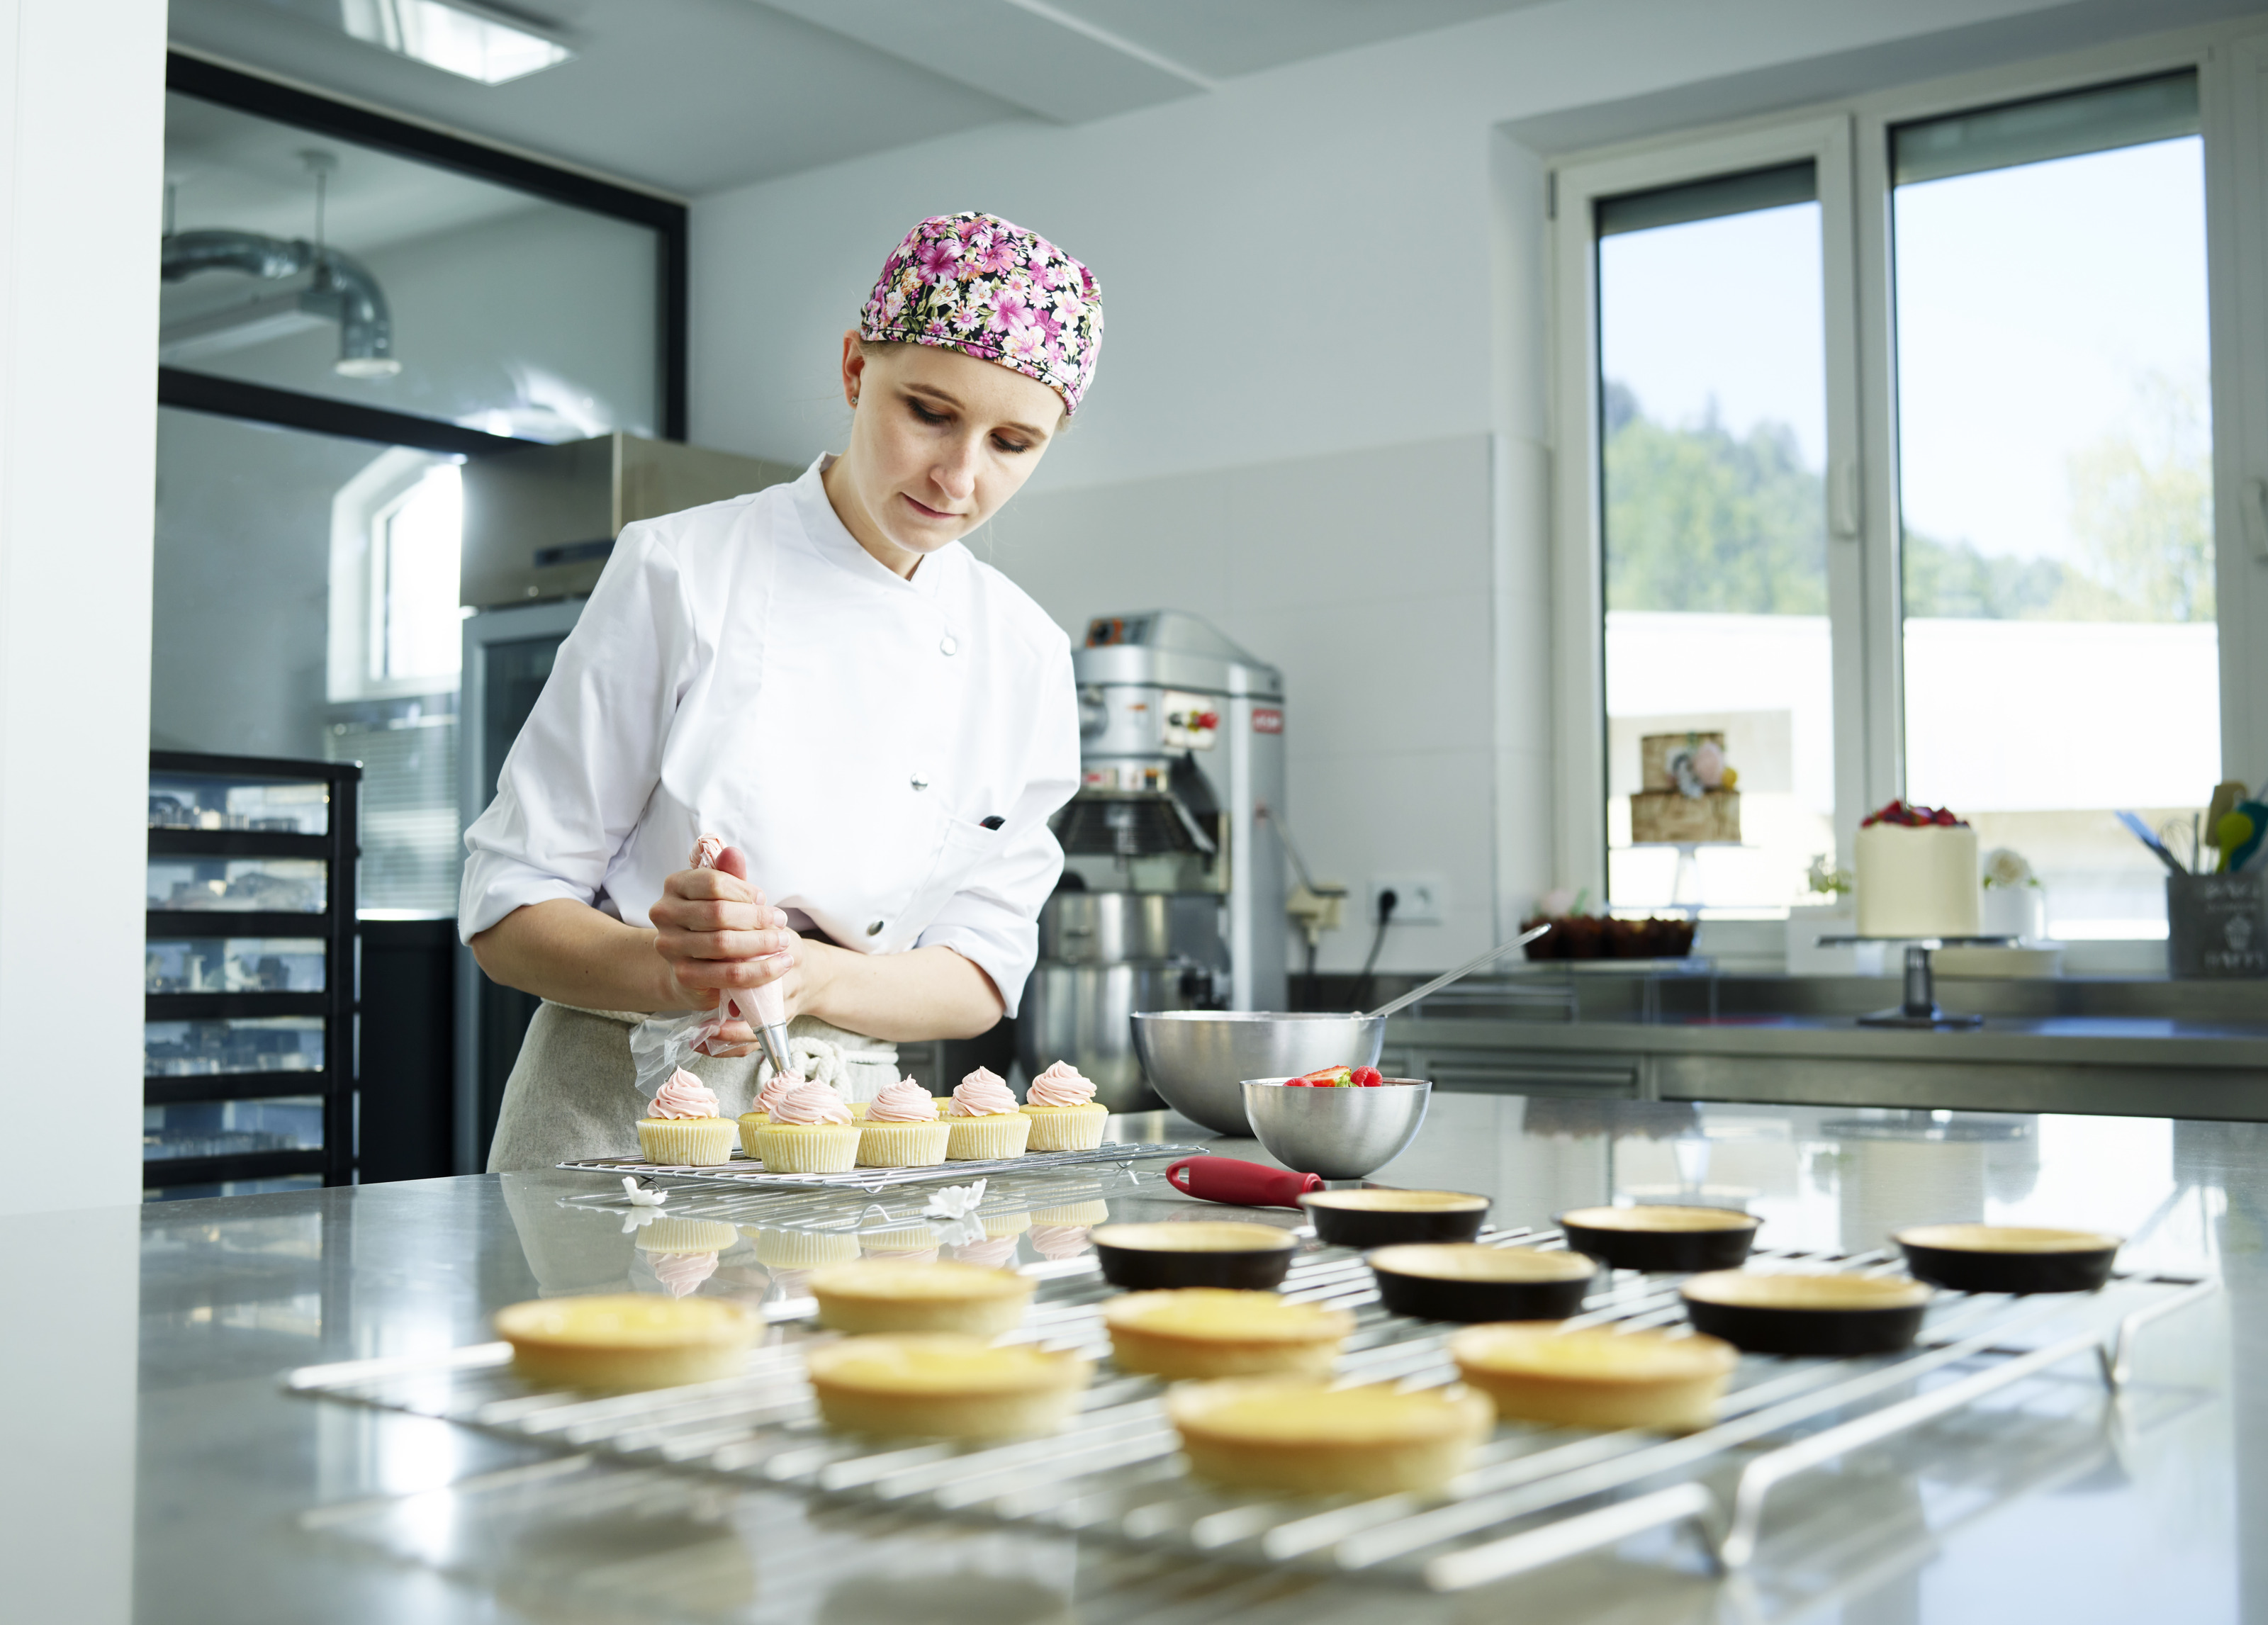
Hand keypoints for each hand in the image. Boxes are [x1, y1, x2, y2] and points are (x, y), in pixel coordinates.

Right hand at [649, 845, 796, 1025]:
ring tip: (783, 943)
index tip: (763, 899)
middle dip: (757, 919)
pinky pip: (729, 974)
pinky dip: (760, 970)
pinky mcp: (683, 976)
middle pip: (718, 913)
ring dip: (762, 943)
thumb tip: (733, 853)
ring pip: (723, 944)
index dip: (744, 891)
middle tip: (782, 923)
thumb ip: (729, 875)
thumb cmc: (712, 921)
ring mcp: (670, 946)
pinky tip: (780, 964)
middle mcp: (665, 913)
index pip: (713, 882)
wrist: (691, 962)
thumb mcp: (723, 895)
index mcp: (675, 885)